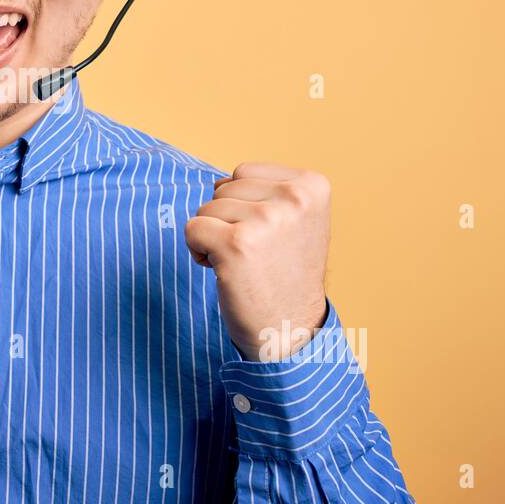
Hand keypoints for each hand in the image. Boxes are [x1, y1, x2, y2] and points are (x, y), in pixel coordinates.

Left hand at [184, 162, 329, 361]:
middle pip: (223, 188)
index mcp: (312, 186)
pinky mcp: (237, 244)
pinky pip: (192, 229)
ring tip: (243, 263)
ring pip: (206, 208)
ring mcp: (266, 220)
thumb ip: (267, 192)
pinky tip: (223, 270)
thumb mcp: (297, 221)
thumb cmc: (285, 274)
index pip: (244, 172)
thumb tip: (219, 181)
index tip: (268, 236)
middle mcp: (294, 199)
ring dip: (213, 236)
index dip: (244, 205)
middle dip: (227, 220)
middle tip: (255, 254)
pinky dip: (197, 250)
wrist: (289, 330)